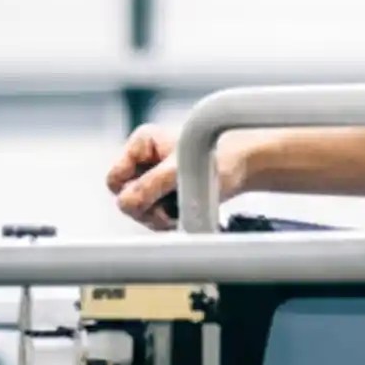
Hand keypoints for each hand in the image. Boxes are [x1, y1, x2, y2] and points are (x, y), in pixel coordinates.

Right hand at [105, 125, 248, 229]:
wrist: (249, 165)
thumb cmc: (222, 157)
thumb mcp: (182, 171)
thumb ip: (150, 186)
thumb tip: (127, 204)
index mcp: (142, 144)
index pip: (115, 180)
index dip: (131, 193)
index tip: (157, 197)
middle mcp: (145, 161)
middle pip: (126, 199)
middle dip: (148, 209)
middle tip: (172, 210)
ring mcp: (155, 179)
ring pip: (140, 211)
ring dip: (160, 217)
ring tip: (185, 209)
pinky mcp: (167, 194)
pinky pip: (155, 217)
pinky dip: (169, 220)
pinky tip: (187, 214)